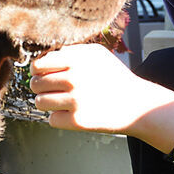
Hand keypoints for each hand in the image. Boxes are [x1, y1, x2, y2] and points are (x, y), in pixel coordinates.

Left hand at [30, 44, 173, 139]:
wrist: (137, 104)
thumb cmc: (114, 78)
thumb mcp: (96, 54)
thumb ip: (70, 52)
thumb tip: (42, 59)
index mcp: (76, 60)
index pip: (38, 65)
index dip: (38, 71)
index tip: (43, 75)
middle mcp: (74, 79)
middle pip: (35, 84)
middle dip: (42, 87)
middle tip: (55, 90)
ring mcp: (75, 101)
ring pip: (40, 102)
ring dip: (48, 103)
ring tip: (64, 101)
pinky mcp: (78, 121)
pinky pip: (52, 120)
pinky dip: (60, 118)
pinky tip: (74, 113)